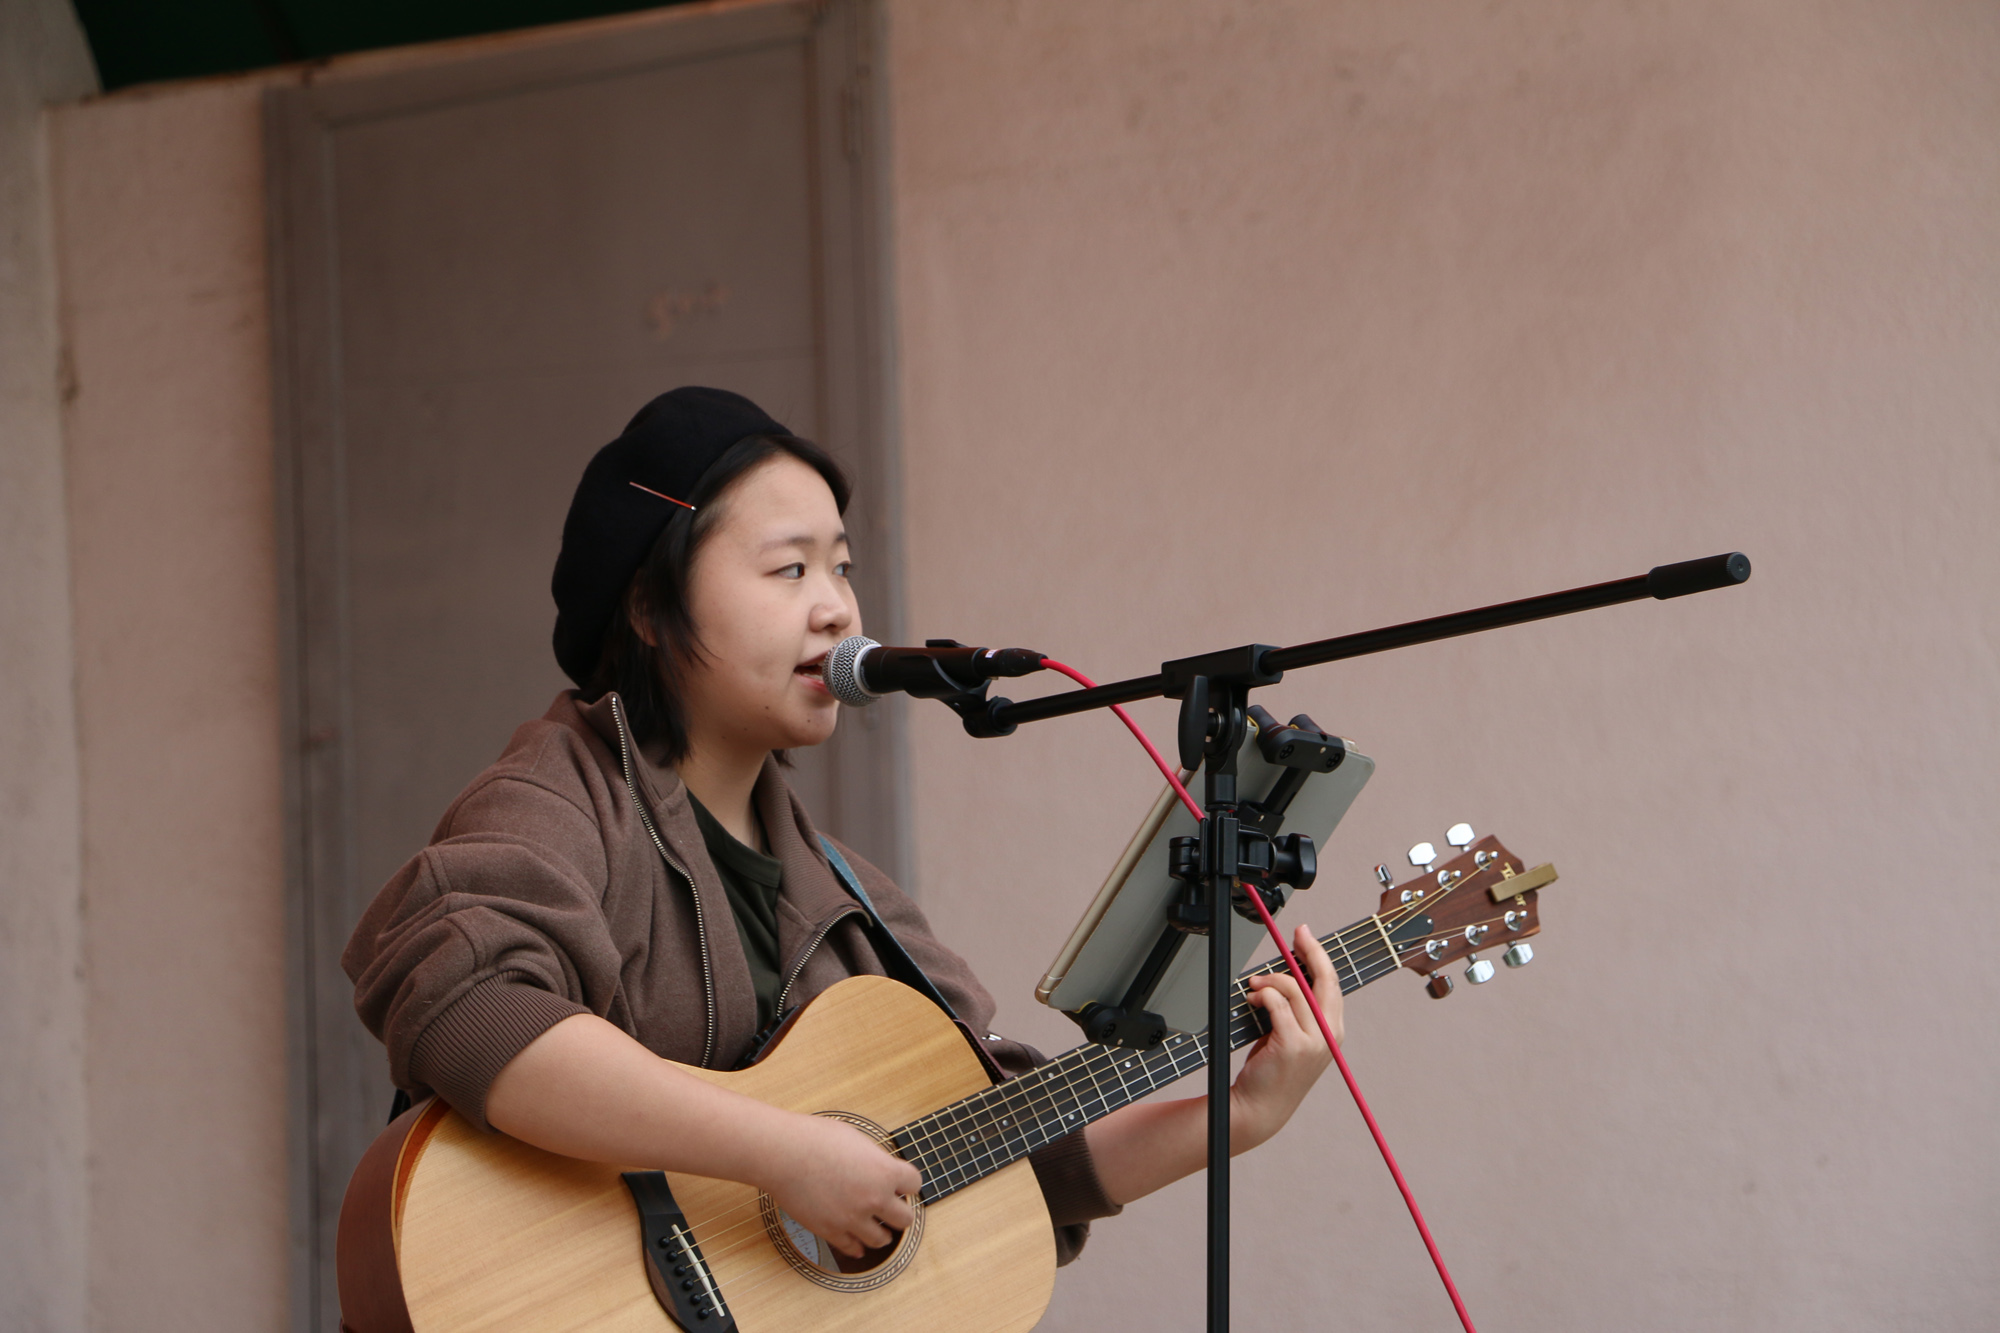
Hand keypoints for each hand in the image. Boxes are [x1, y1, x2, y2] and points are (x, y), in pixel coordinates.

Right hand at [757, 1112, 922, 1257]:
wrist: (783, 1154)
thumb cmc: (816, 1138)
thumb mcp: (857, 1139)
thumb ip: (875, 1160)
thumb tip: (880, 1170)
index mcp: (884, 1172)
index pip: (915, 1184)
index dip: (908, 1183)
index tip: (902, 1183)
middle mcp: (874, 1198)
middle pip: (905, 1219)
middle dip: (899, 1212)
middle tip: (892, 1207)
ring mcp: (852, 1218)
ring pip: (881, 1240)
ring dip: (881, 1232)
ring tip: (877, 1226)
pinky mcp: (831, 1231)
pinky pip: (852, 1248)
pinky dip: (857, 1246)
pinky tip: (857, 1242)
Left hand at [1228, 923, 1340, 1152]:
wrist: (1259, 1106)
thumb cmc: (1272, 1069)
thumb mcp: (1290, 1034)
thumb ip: (1295, 1008)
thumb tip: (1286, 972)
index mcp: (1333, 1030)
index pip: (1332, 984)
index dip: (1319, 956)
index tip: (1305, 936)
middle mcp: (1330, 1035)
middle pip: (1325, 980)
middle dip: (1310, 951)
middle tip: (1296, 934)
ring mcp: (1314, 1041)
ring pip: (1296, 990)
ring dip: (1271, 980)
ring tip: (1254, 986)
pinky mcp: (1293, 1045)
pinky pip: (1278, 1004)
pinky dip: (1264, 994)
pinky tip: (1253, 998)